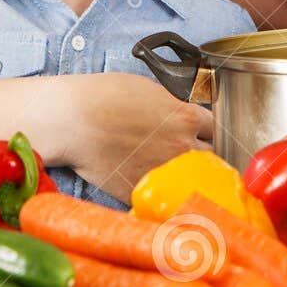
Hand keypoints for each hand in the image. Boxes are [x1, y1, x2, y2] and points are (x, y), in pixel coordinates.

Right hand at [56, 73, 213, 203]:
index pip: (216, 127)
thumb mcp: (148, 89)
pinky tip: (155, 188)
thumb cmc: (101, 97)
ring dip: (188, 178)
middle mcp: (181, 147)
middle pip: (212, 156)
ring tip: (178, 175)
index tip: (204, 134)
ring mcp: (164, 173)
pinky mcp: (144, 192)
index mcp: (184, 118)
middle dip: (205, 155)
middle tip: (193, 155)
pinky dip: (161, 193)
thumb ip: (173, 107)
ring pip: (192, 181)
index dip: (209, 130)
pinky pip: (163, 197)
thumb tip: (180, 117)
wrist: (70, 121)